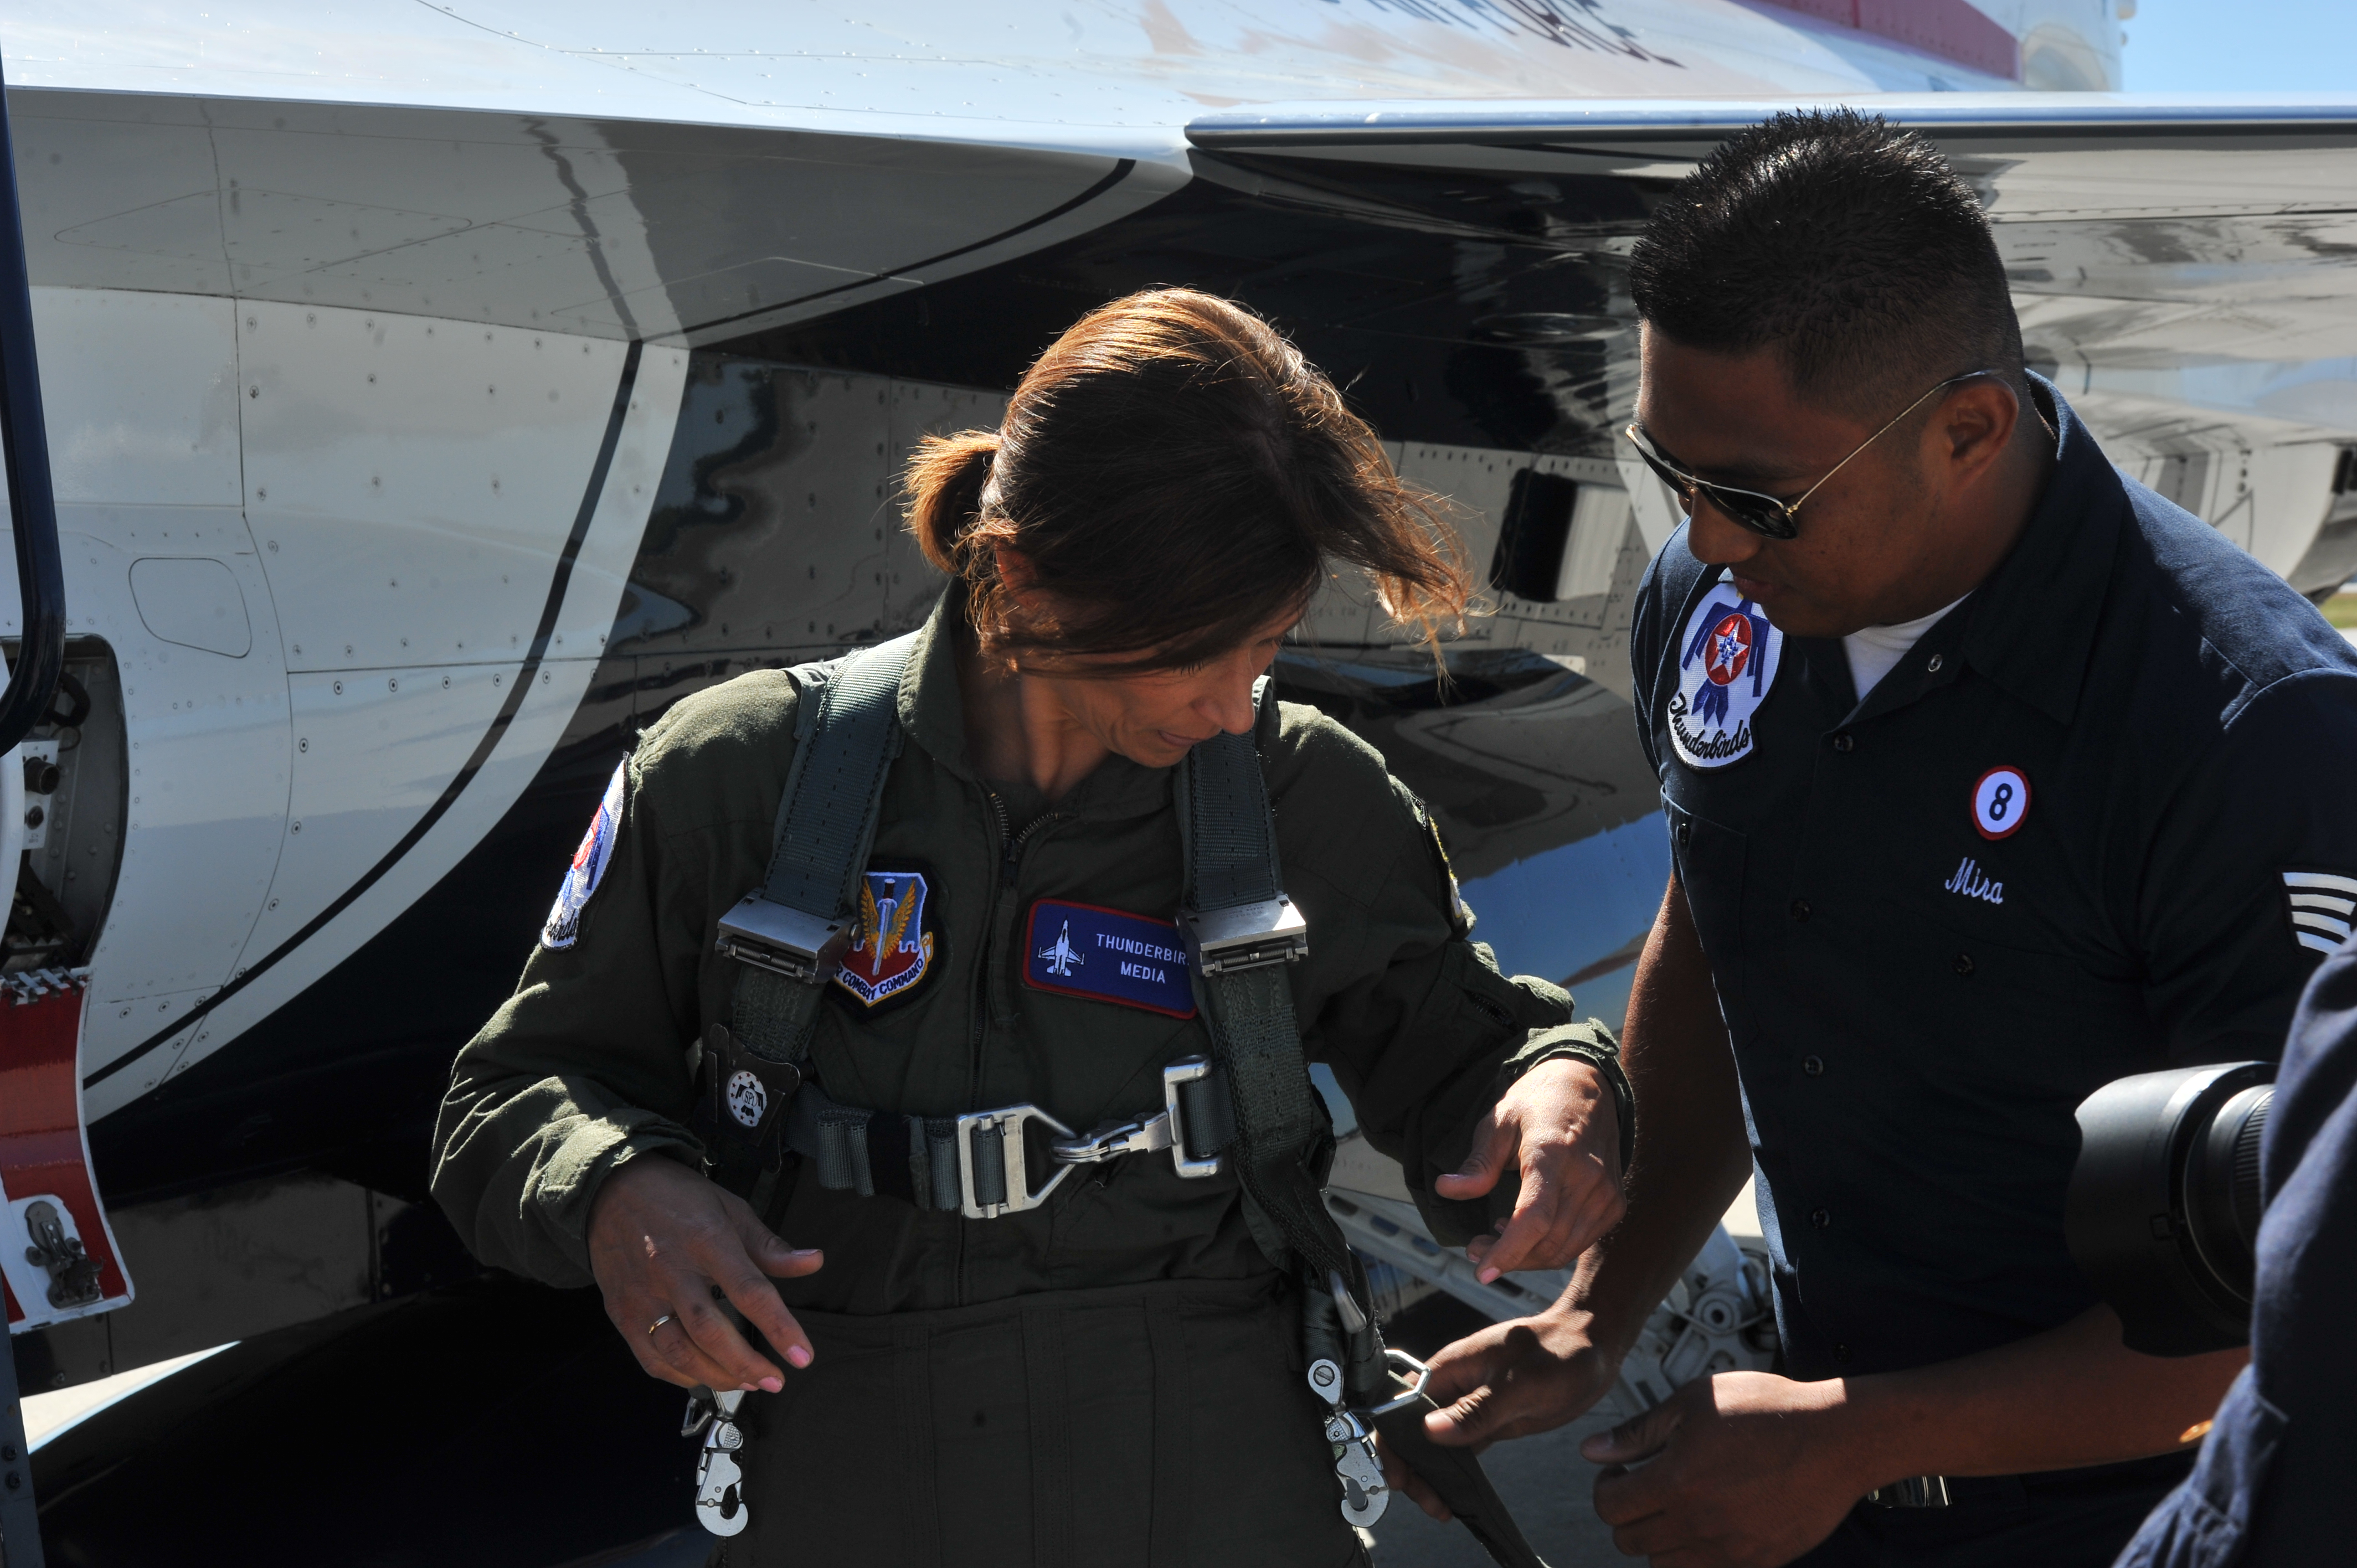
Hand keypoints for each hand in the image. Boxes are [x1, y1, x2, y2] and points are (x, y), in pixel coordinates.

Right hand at [586, 1154, 824, 1393]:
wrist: (611, 1190)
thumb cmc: (677, 1198)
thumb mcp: (730, 1209)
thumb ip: (769, 1245)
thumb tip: (813, 1262)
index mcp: (706, 1240)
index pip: (749, 1291)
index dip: (779, 1327)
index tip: (802, 1355)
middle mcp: (672, 1270)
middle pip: (711, 1331)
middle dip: (747, 1364)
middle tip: (775, 1380)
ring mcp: (642, 1295)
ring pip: (679, 1352)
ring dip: (717, 1376)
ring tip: (747, 1382)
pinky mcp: (622, 1312)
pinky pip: (651, 1358)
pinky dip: (680, 1376)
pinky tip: (704, 1377)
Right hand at [1379, 1305, 1624, 1519]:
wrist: (1593, 1346)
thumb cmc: (1560, 1352)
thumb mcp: (1520, 1385)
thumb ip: (1477, 1409)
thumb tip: (1431, 1431)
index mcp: (1449, 1369)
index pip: (1401, 1406)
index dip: (1393, 1442)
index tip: (1399, 1475)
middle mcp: (1453, 1387)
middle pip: (1412, 1429)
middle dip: (1410, 1466)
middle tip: (1427, 1500)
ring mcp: (1470, 1404)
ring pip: (1434, 1443)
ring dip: (1430, 1474)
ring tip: (1440, 1506)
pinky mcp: (1488, 1419)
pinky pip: (1460, 1448)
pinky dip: (1453, 1471)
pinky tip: (1455, 1494)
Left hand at [1435, 1057, 1623, 1279]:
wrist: (1587, 1085)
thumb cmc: (1537, 1102)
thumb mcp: (1499, 1122)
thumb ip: (1477, 1163)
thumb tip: (1445, 1190)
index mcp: (1554, 1154)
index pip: (1534, 1219)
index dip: (1506, 1252)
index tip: (1480, 1270)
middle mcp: (1586, 1176)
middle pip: (1547, 1242)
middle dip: (1508, 1257)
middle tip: (1475, 1249)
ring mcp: (1606, 1192)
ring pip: (1564, 1249)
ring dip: (1527, 1257)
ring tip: (1495, 1239)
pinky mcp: (1614, 1202)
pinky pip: (1581, 1241)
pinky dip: (1551, 1248)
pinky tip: (1527, 1231)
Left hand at [1584, 1371, 1863, 1566]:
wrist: (1836, 1438)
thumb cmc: (1768, 1410)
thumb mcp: (1694, 1402)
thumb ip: (1639, 1431)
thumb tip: (1592, 1451)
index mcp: (1677, 1481)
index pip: (1610, 1507)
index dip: (1605, 1486)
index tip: (1619, 1470)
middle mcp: (1699, 1523)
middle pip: (1630, 1541)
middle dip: (1627, 1512)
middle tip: (1644, 1486)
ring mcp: (1730, 1549)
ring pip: (1664, 1564)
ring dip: (1658, 1538)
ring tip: (1676, 1505)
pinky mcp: (1758, 1563)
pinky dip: (1696, 1554)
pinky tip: (1708, 1520)